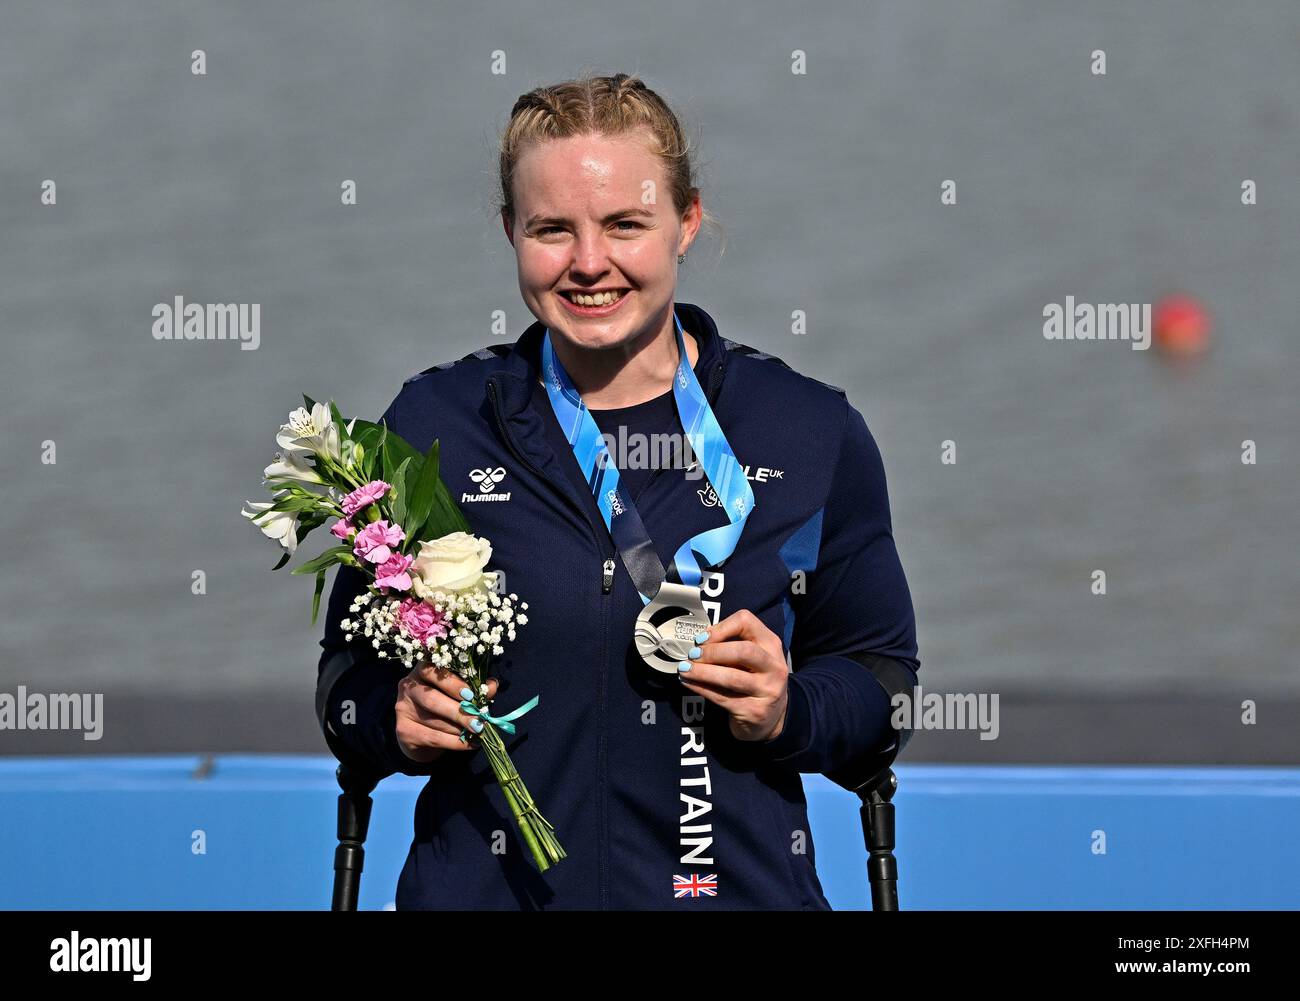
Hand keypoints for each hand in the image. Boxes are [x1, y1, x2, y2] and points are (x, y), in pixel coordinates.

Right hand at [395, 662, 499, 763]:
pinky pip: (433, 738)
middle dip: (458, 711)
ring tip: (478, 732)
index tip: (470, 694)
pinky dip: (455, 742)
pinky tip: (470, 744)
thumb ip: (473, 687)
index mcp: (422, 670)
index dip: (451, 683)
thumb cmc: (444, 703)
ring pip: (433, 720)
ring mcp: (403, 709)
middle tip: (479, 721)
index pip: (431, 670)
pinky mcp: (404, 730)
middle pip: (431, 699)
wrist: (421, 731)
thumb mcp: (457, 691)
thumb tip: (491, 686)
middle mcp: (408, 687)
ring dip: (459, 728)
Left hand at [677, 608, 788, 742]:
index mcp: (772, 645)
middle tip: (693, 655)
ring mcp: (767, 691)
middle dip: (713, 652)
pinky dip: (701, 688)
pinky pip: (722, 698)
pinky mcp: (754, 712)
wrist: (772, 718)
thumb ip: (733, 645)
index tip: (702, 638)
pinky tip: (689, 682)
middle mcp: (774, 667)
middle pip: (743, 651)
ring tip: (684, 669)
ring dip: (702, 672)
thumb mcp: (754, 658)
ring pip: (732, 678)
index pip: (747, 623)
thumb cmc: (755, 679)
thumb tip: (699, 641)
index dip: (721, 627)